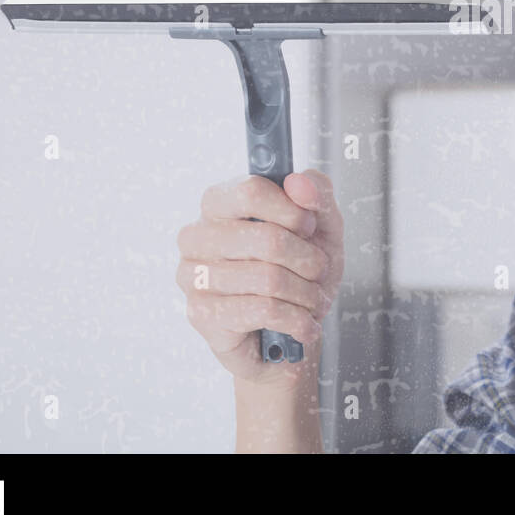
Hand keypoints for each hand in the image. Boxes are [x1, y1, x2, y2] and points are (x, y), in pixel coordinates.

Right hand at [176, 170, 344, 387]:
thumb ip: (316, 193)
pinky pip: (263, 310)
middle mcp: (196, 235)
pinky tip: (304, 324)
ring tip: (313, 300)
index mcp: (219, 203)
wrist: (289, 331)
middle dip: (309, 260)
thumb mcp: (322, 226)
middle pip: (268, 239)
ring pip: (269, 278)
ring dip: (306, 294)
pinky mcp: (200, 314)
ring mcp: (192, 276)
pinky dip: (296, 319)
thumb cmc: (299, 271)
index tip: (310, 227)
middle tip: (318, 271)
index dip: (293, 211)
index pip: (252, 191)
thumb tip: (298, 182)